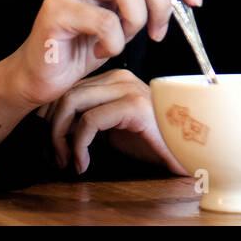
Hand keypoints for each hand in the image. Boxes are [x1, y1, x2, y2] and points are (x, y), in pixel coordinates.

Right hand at [5, 0, 202, 107]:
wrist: (44, 75)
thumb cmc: (86, 44)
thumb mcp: (130, 15)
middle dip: (160, 2)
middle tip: (156, 31)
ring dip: (135, 19)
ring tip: (123, 38)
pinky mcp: (55, 11)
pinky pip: (105, 21)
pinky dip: (114, 42)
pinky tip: (101, 50)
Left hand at [35, 68, 187, 175]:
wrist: (188, 151)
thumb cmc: (152, 142)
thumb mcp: (113, 128)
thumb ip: (89, 120)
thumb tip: (54, 126)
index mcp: (115, 79)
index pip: (70, 88)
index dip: (52, 117)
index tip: (53, 145)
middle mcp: (121, 78)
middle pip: (67, 93)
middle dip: (53, 127)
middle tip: (57, 156)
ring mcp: (128, 89)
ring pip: (72, 103)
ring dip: (61, 137)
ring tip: (67, 160)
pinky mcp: (133, 106)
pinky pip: (90, 121)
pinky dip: (78, 146)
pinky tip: (83, 162)